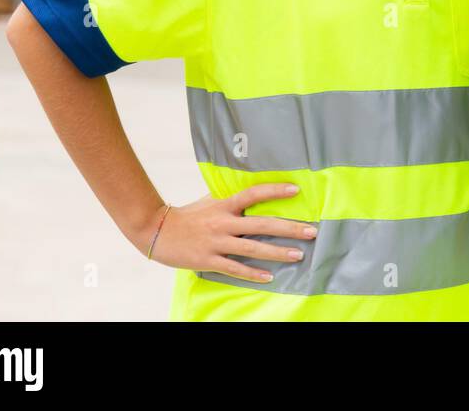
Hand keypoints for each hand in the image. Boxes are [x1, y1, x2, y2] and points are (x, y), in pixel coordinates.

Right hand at [138, 184, 316, 282]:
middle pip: (261, 224)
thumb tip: (253, 191)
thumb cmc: (188, 215)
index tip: (296, 191)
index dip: (274, 191)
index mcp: (224, 205)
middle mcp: (223, 222)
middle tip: (311, 232)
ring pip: (253, 248)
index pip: (253, 194)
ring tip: (298, 255)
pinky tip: (269, 276)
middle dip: (289, 228)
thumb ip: (230, 198)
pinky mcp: (209, 260)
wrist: (156, 231)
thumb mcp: (210, 200)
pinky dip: (253, 273)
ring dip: (278, 252)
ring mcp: (216, 242)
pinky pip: (235, 268)